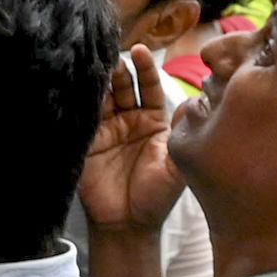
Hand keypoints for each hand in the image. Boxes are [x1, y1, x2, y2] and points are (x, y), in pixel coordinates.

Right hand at [77, 48, 182, 240]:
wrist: (127, 225)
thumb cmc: (156, 197)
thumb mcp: (175, 166)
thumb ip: (183, 134)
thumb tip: (198, 100)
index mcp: (153, 120)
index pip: (150, 86)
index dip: (145, 68)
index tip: (141, 51)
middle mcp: (130, 119)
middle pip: (124, 86)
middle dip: (119, 69)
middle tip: (114, 54)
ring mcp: (107, 128)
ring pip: (102, 96)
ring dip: (99, 80)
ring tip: (95, 64)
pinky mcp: (88, 140)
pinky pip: (84, 114)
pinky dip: (81, 99)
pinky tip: (78, 85)